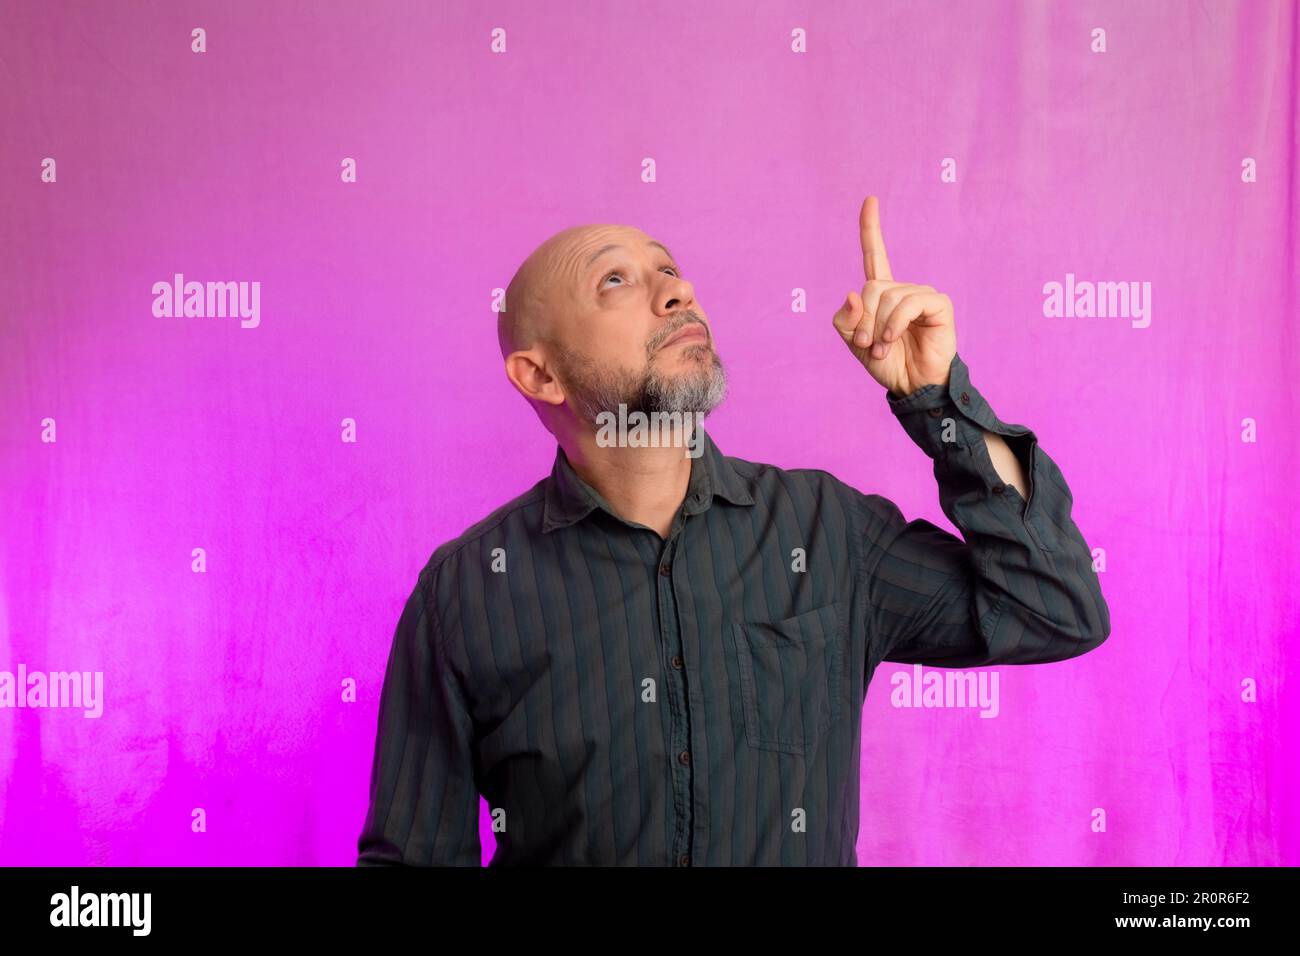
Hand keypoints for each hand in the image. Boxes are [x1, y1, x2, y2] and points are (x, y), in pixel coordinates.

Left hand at [831, 196, 957, 396]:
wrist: (911, 384)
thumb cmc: (887, 363)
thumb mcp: (855, 343)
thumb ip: (845, 320)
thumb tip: (852, 294)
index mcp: (882, 293)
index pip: (875, 254)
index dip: (871, 228)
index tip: (870, 200)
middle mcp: (902, 289)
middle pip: (872, 286)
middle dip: (864, 318)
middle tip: (867, 343)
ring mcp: (921, 294)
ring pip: (888, 296)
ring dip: (879, 327)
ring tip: (881, 348)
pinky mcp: (938, 304)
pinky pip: (909, 303)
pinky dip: (895, 323)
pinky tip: (892, 340)